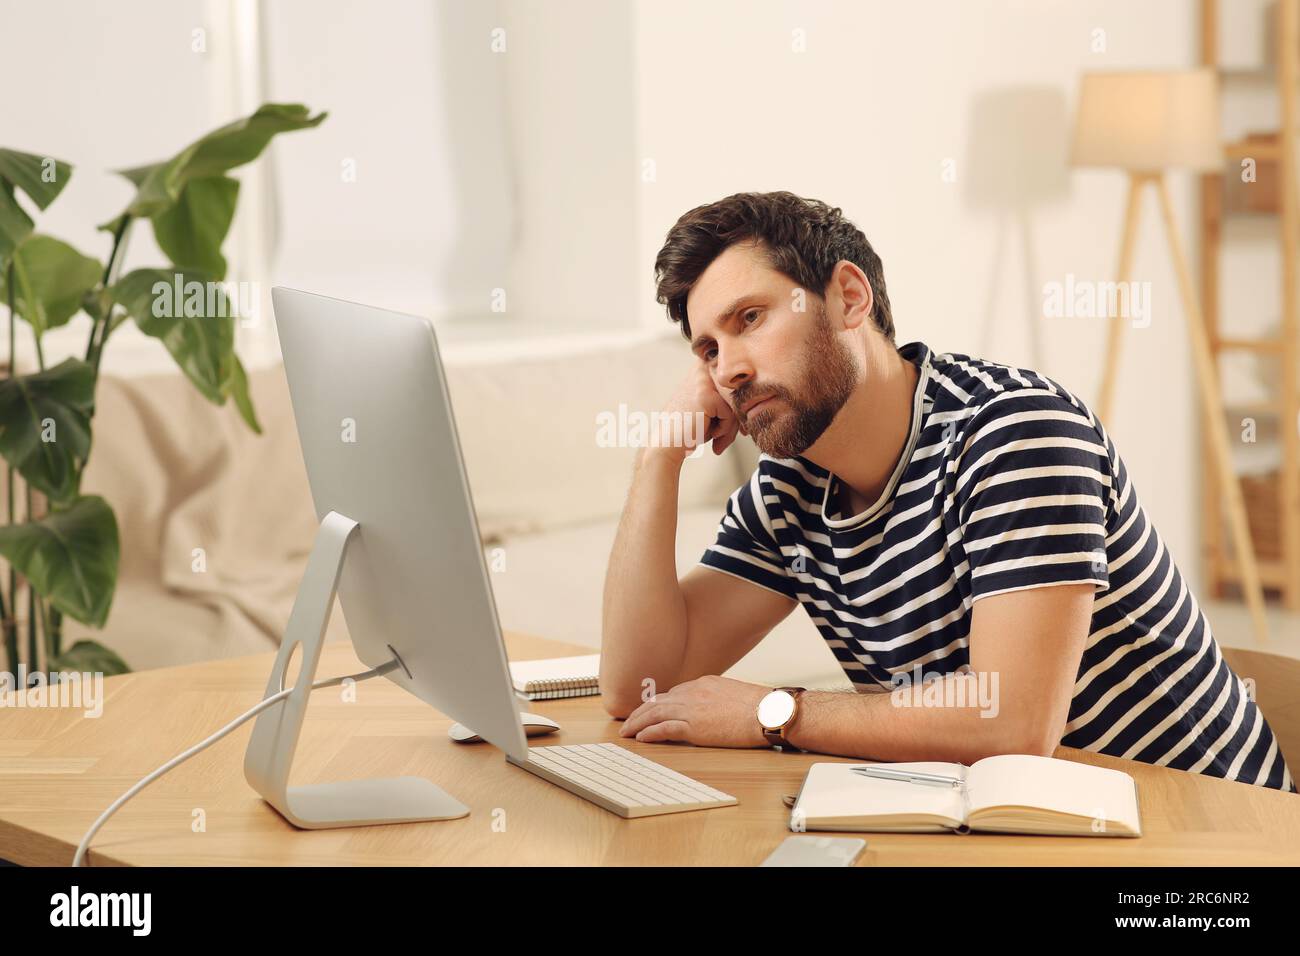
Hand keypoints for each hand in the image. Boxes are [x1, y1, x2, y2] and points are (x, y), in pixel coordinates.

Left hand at [618, 675, 770, 747]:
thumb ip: (717, 698)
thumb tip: (711, 709)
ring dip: (638, 723)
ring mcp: (692, 709)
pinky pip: (664, 729)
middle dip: (640, 712)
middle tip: (628, 722)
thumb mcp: (733, 693)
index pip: (673, 693)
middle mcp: (693, 693)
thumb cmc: (758, 706)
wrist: (767, 712)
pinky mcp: (694, 727)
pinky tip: (641, 737)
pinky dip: (649, 733)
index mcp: (703, 683)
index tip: (648, 711)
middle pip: (658, 702)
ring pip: (655, 714)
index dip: (657, 704)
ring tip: (627, 732)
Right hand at [650, 363, 743, 464]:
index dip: (740, 407)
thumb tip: (763, 400)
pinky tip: (708, 435)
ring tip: (716, 439)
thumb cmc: (691, 427)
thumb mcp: (713, 408)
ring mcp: (704, 380)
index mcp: (705, 365)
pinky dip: (723, 429)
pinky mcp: (706, 395)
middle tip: (729, 438)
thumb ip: (732, 398)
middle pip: (739, 392)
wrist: (667, 444)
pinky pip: (731, 414)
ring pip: (737, 403)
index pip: (738, 384)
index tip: (740, 429)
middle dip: (737, 419)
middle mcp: (703, 367)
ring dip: (730, 427)